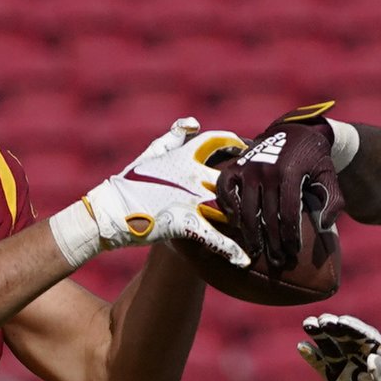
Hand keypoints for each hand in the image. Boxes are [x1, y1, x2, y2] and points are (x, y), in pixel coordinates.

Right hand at [50, 119, 249, 267]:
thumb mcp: (152, 153)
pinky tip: (245, 259)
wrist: (111, 210)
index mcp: (185, 155)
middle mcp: (192, 175)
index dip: (236, 144)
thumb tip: (193, 121)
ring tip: (266, 227)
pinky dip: (229, 249)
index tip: (250, 149)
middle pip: (234, 175)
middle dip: (253, 182)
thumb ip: (174, 136)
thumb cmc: (130, 182)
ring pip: (229, 206)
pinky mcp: (184, 223)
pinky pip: (213, 236)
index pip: (219, 142)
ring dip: (248, 217)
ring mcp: (189, 199)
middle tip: (269, 190)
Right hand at [211, 107, 344, 273]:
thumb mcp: (329, 173)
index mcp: (291, 171)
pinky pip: (225, 189)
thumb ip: (333, 198)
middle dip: (273, 242)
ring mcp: (249, 167)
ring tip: (256, 252)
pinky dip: (228, 206)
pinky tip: (236, 223)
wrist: (295, 130)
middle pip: (268, 216)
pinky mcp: (236, 165)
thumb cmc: (313, 158)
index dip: (291, 235)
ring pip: (247, 209)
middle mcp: (267, 169)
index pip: (288, 212)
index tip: (294, 252)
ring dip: (251, 234)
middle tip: (277, 261)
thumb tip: (325, 225)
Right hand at [298, 312, 380, 380]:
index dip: (355, 328)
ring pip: (332, 346)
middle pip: (347, 337)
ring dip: (320, 335)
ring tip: (308, 323)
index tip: (342, 321)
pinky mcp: (336, 378)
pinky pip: (322, 365)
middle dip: (335, 327)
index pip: (367, 336)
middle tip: (322, 320)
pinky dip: (313, 356)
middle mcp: (364, 353)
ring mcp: (348, 365)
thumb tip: (370, 358)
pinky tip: (302, 346)